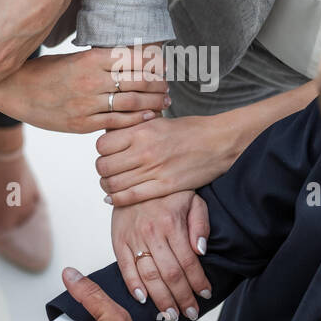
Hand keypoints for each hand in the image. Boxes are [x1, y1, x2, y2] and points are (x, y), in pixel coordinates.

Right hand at [0, 50, 169, 132]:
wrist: (14, 91)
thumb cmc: (45, 72)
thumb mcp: (72, 59)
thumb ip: (99, 61)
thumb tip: (131, 58)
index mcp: (89, 59)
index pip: (133, 59)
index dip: (154, 64)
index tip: (164, 66)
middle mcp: (90, 81)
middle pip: (137, 81)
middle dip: (158, 84)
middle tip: (168, 86)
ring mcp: (86, 104)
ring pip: (131, 102)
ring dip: (152, 102)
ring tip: (164, 101)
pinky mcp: (81, 124)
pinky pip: (116, 122)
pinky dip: (136, 119)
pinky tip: (148, 117)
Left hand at [96, 114, 240, 205]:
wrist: (219, 142)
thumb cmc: (191, 131)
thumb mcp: (159, 121)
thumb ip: (135, 129)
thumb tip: (113, 135)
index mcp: (142, 130)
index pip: (102, 144)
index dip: (101, 151)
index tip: (107, 154)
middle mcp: (144, 150)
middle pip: (104, 166)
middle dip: (102, 170)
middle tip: (107, 171)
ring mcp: (153, 170)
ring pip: (113, 184)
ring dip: (107, 186)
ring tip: (111, 184)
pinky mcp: (163, 187)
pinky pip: (129, 197)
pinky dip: (116, 199)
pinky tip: (115, 197)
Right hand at [112, 192, 211, 320]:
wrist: (134, 177)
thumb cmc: (168, 192)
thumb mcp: (192, 199)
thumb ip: (200, 224)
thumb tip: (201, 251)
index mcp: (172, 224)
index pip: (189, 262)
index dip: (198, 282)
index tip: (206, 294)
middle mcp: (152, 233)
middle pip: (170, 274)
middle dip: (182, 298)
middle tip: (190, 313)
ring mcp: (133, 239)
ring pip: (149, 276)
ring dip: (161, 299)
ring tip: (171, 314)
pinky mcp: (118, 241)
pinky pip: (125, 268)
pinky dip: (133, 286)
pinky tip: (143, 300)